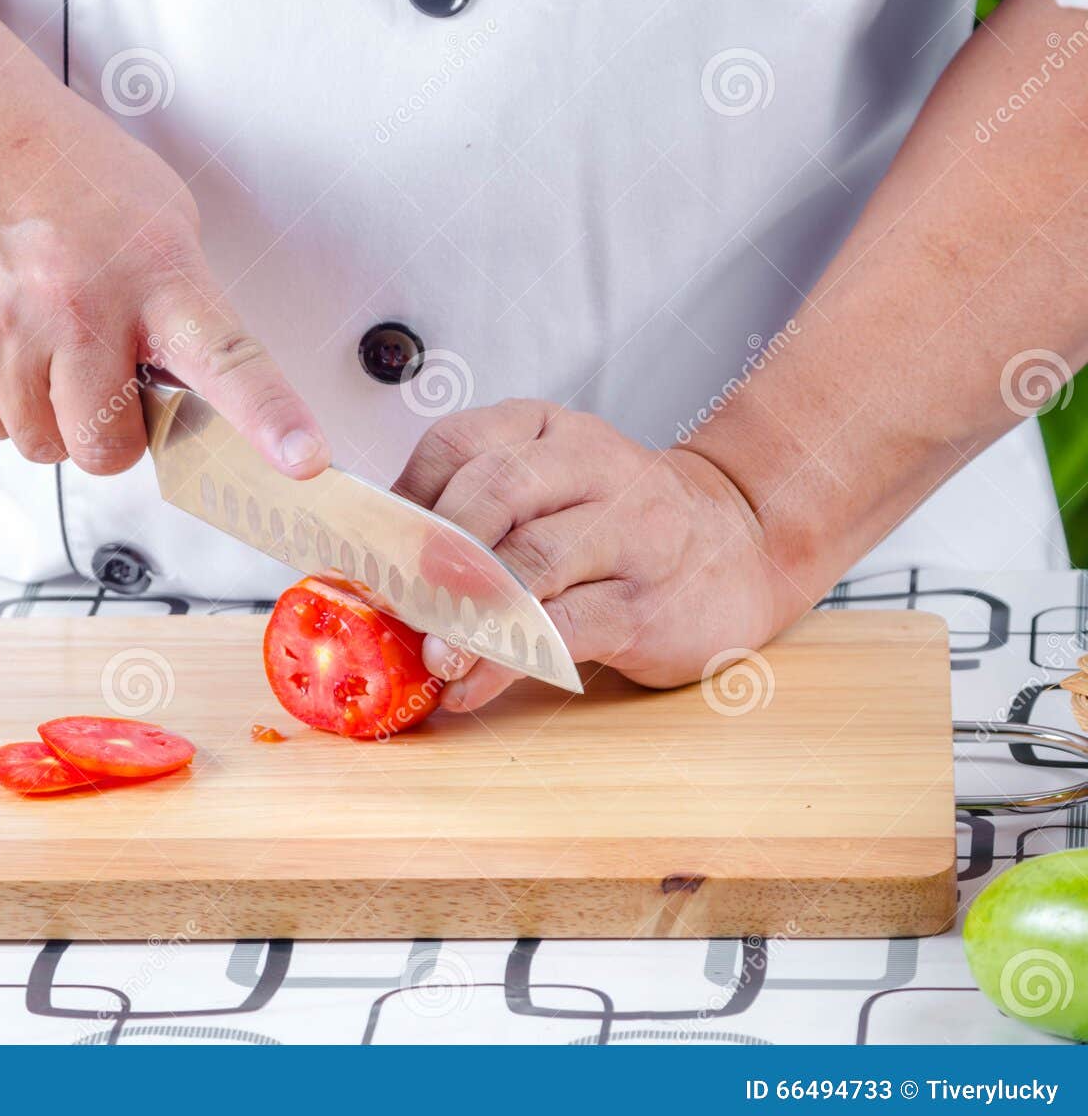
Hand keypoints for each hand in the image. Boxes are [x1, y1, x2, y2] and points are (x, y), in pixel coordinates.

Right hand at [0, 86, 327, 476]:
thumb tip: (189, 394)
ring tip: (42, 343)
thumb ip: (182, 310)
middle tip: (99, 376)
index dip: (269, 418)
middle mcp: (79, 309)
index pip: (227, 361)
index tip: (304, 460)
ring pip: (39, 445)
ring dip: (47, 414)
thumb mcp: (160, 222)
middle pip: (105, 449)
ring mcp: (3, 331)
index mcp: (156, 277)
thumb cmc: (65, 174)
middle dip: (107, 432)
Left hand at [392, 400, 786, 709]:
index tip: (369, 555)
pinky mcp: (647, 602)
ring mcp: (630, 531)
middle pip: (492, 493)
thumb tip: (375, 569)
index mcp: (548, 430)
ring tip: (431, 657)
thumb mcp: (552, 487)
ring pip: (529, 562)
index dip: (402, 502)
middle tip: (390, 604)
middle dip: (429, 554)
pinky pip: (562, 630)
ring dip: (463, 617)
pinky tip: (471, 685)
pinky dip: (503, 663)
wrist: (745, 546)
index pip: (456, 444)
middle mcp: (593, 466)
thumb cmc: (622, 523)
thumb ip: (474, 511)